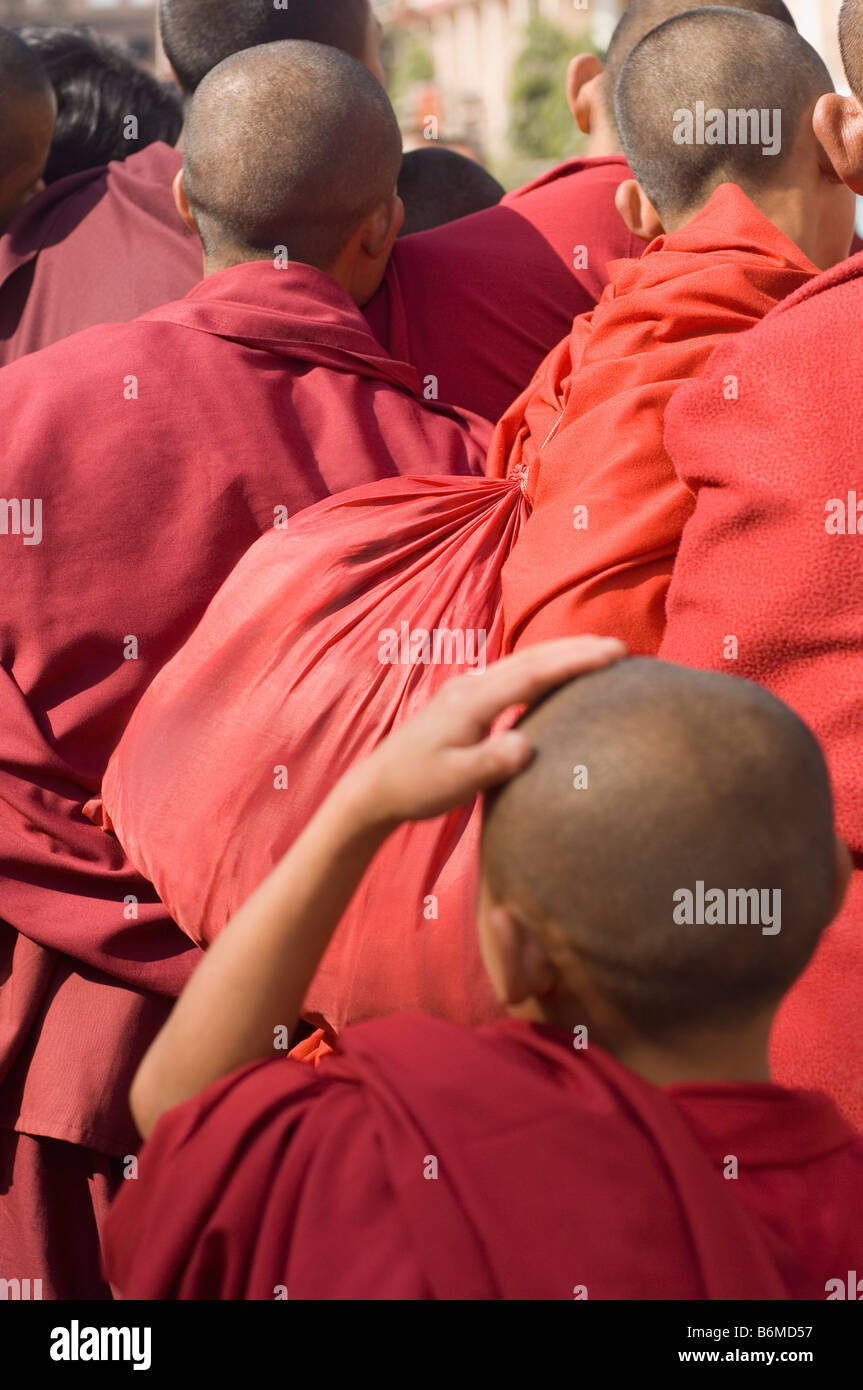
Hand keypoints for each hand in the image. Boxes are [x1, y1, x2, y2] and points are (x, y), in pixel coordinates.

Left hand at [351, 637, 625, 826]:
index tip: (612, 653)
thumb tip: (526, 745)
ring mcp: (467, 690)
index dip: (575, 661)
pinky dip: (543, 669)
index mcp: (472, 702)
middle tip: (620, 646)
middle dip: (576, 649)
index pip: (533, 674)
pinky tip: (557, 676)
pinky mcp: (467, 701)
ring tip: (598, 654)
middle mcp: (471, 687)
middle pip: (531, 658)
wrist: (377, 786)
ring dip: (561, 655)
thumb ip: (491, 762)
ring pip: (522, 662)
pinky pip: (514, 675)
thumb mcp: (454, 782)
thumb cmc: (416, 786)